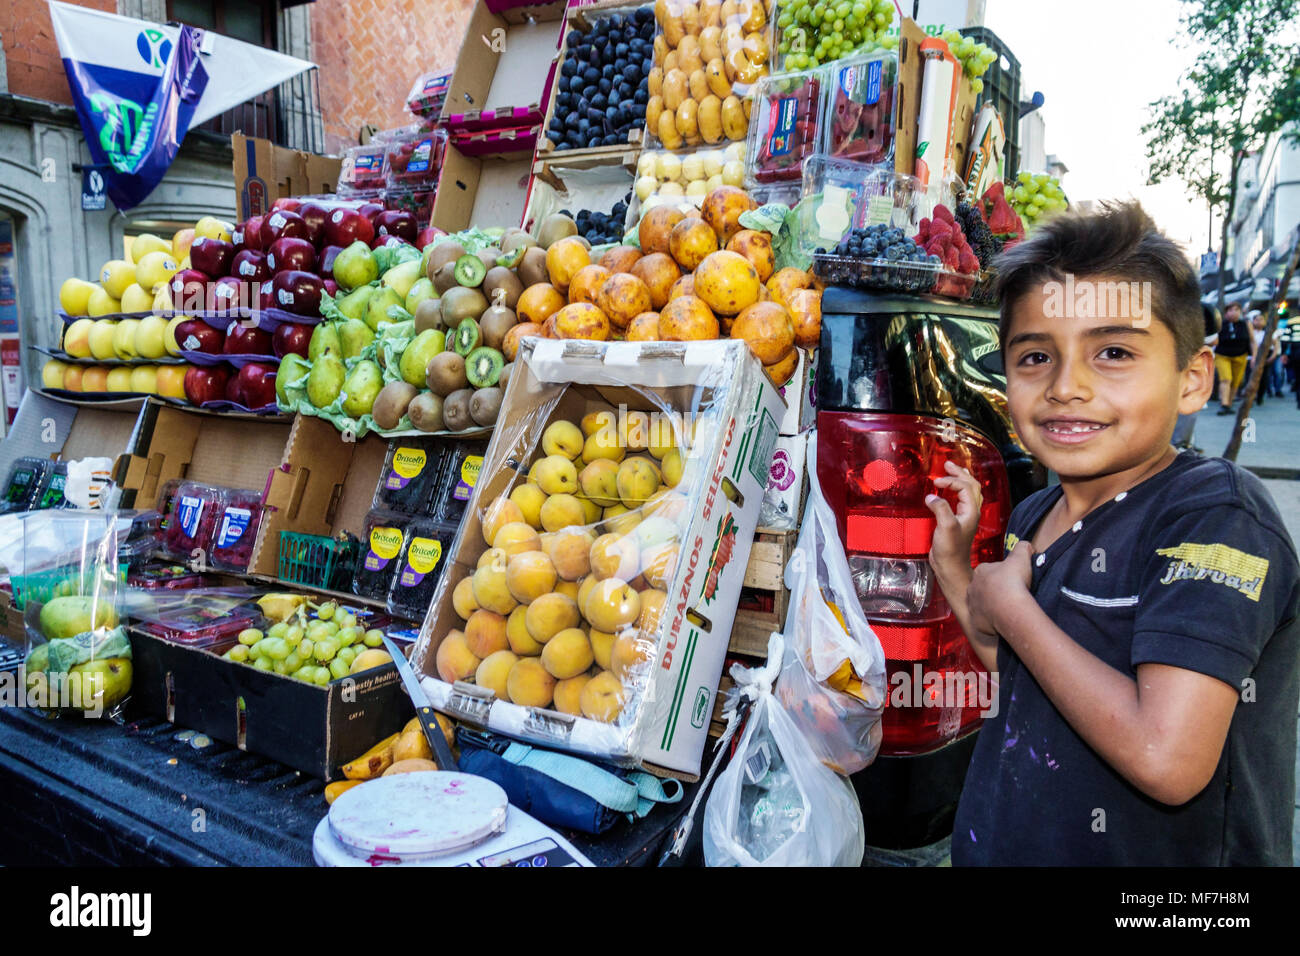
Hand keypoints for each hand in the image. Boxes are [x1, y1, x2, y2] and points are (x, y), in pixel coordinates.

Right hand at [926, 462, 982, 576]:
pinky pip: (961, 499)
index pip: (964, 487)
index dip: (951, 481)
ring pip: (968, 491)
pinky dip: (955, 490)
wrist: (950, 567)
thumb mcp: (946, 527)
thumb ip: (940, 509)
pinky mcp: (957, 521)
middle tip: (947, 464)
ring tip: (950, 471)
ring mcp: (965, 516)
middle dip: (960, 473)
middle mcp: (971, 512)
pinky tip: (947, 490)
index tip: (936, 482)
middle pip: (971, 485)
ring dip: (960, 479)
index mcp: (971, 511)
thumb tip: (931, 497)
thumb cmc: (951, 550)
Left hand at [967, 540, 1034, 639]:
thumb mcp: (1022, 557)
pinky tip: (1005, 620)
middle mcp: (972, 588)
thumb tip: (1025, 546)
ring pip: (983, 605)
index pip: (990, 570)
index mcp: (980, 571)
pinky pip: (985, 621)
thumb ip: (1022, 548)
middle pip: (985, 588)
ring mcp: (973, 606)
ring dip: (993, 606)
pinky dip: (993, 621)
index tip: (1013, 579)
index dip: (1003, 574)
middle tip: (1011, 594)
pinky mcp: (976, 622)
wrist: (1010, 610)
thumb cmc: (1014, 582)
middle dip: (996, 590)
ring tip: (1009, 608)